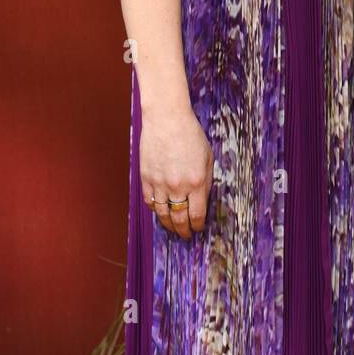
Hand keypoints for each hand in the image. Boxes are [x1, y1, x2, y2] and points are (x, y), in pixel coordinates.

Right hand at [139, 103, 214, 238]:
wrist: (167, 118)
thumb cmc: (191, 134)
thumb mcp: (208, 157)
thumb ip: (206, 180)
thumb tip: (202, 200)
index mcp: (197, 181)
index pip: (197, 214)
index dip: (197, 226)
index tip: (198, 229)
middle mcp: (178, 186)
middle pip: (179, 219)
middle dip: (183, 231)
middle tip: (186, 236)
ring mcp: (159, 183)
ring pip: (162, 214)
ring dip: (168, 224)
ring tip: (173, 228)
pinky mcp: (146, 178)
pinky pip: (150, 201)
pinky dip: (155, 210)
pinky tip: (160, 212)